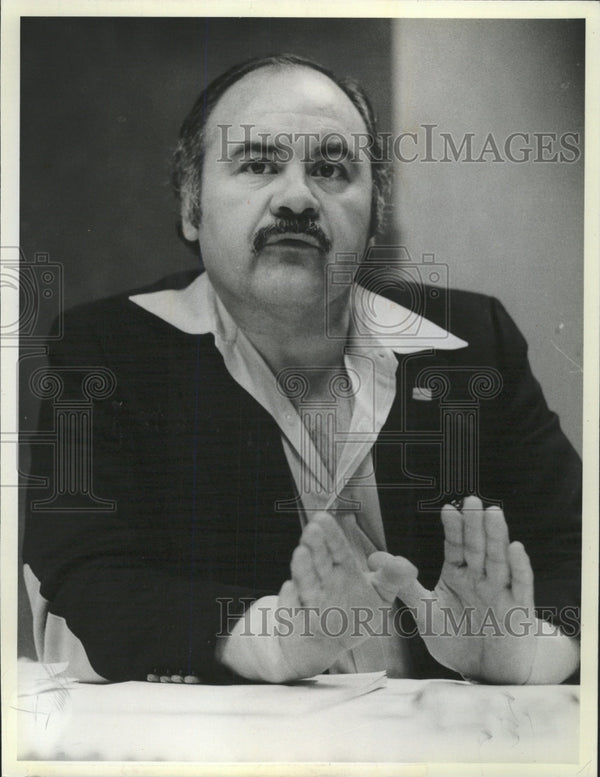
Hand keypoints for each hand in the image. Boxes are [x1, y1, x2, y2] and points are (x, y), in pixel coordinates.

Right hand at [275, 512, 411, 678]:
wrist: (330, 642)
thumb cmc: (353, 613)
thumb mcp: (380, 595)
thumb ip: (393, 578)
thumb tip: (406, 565)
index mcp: (343, 571)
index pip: (337, 550)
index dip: (331, 535)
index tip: (323, 518)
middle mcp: (324, 583)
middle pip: (320, 562)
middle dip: (315, 546)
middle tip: (312, 529)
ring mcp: (310, 602)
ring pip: (305, 583)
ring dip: (302, 569)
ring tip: (300, 552)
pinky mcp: (300, 623)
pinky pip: (293, 611)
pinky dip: (290, 601)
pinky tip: (289, 589)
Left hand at [386, 496, 538, 683]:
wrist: (485, 674)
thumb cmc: (456, 640)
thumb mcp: (425, 612)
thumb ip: (404, 585)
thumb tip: (375, 559)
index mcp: (458, 576)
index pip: (455, 547)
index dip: (453, 529)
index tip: (447, 509)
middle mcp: (480, 579)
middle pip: (477, 548)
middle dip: (474, 525)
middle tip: (471, 500)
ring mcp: (500, 593)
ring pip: (499, 560)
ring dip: (497, 537)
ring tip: (493, 513)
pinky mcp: (518, 611)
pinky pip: (520, 586)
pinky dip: (520, 568)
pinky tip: (516, 548)